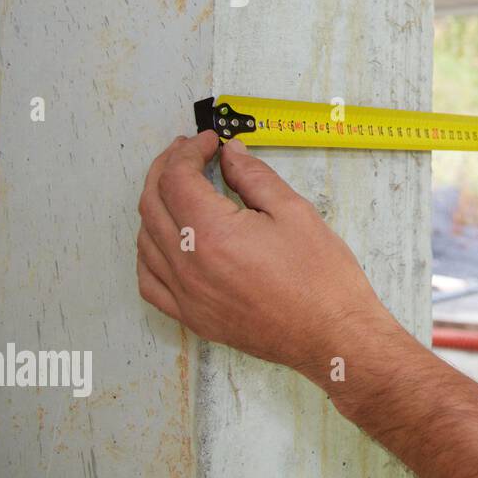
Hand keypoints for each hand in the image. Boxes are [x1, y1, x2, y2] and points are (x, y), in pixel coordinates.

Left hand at [136, 131, 391, 375]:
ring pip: (145, 239)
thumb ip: (255, 178)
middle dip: (166, 169)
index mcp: (212, 234)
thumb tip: (231, 154)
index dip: (189, 151)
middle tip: (188, 152)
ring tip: (178, 188)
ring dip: (155, 205)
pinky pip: (149, 280)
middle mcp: (188, 265)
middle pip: (152, 203)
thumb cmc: (322, 280)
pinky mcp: (192, 316)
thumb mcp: (295, 213)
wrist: (333, 336)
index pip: (178, 178)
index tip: (208, 141)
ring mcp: (186, 295)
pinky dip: (149, 251)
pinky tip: (165, 239)